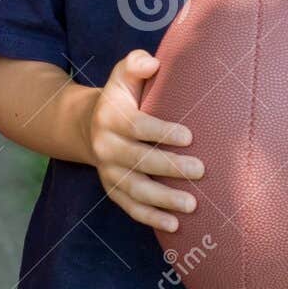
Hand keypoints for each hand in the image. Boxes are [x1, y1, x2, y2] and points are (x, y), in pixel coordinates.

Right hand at [84, 49, 203, 231]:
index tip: (189, 136)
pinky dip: (151, 218)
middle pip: (138, 160)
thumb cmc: (120, 99)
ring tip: (192, 204)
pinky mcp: (113, 190)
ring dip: (163, 199)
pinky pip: (130, 208)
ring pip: (135, 189)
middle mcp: (106, 146)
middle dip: (169, 167)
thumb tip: (152, 63)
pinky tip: (174, 226)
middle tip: (200, 170)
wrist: (87, 126)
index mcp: (111, 117)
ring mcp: (109, 171)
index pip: (137, 127)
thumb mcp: (122, 76)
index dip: (162, 132)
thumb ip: (135, 64)